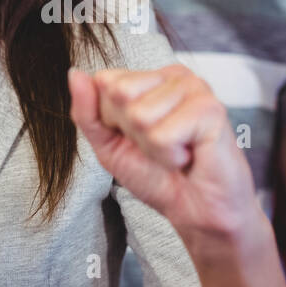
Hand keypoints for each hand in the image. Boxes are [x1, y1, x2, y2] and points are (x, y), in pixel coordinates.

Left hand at [69, 64, 260, 256]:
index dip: (112, 120)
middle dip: (132, 132)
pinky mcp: (210, 109)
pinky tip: (188, 156)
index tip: (137, 137)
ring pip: (140, 116)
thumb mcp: (108, 145)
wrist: (196, 211)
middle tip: (159, 145)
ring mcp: (196, 88)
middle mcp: (175, 75)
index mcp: (152, 77)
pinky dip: (169, 156)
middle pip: (120, 94)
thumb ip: (87, 112)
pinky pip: (163, 135)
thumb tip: (75, 74)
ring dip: (153, 148)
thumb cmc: (157, 176)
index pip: (105, 81)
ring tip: (176, 152)